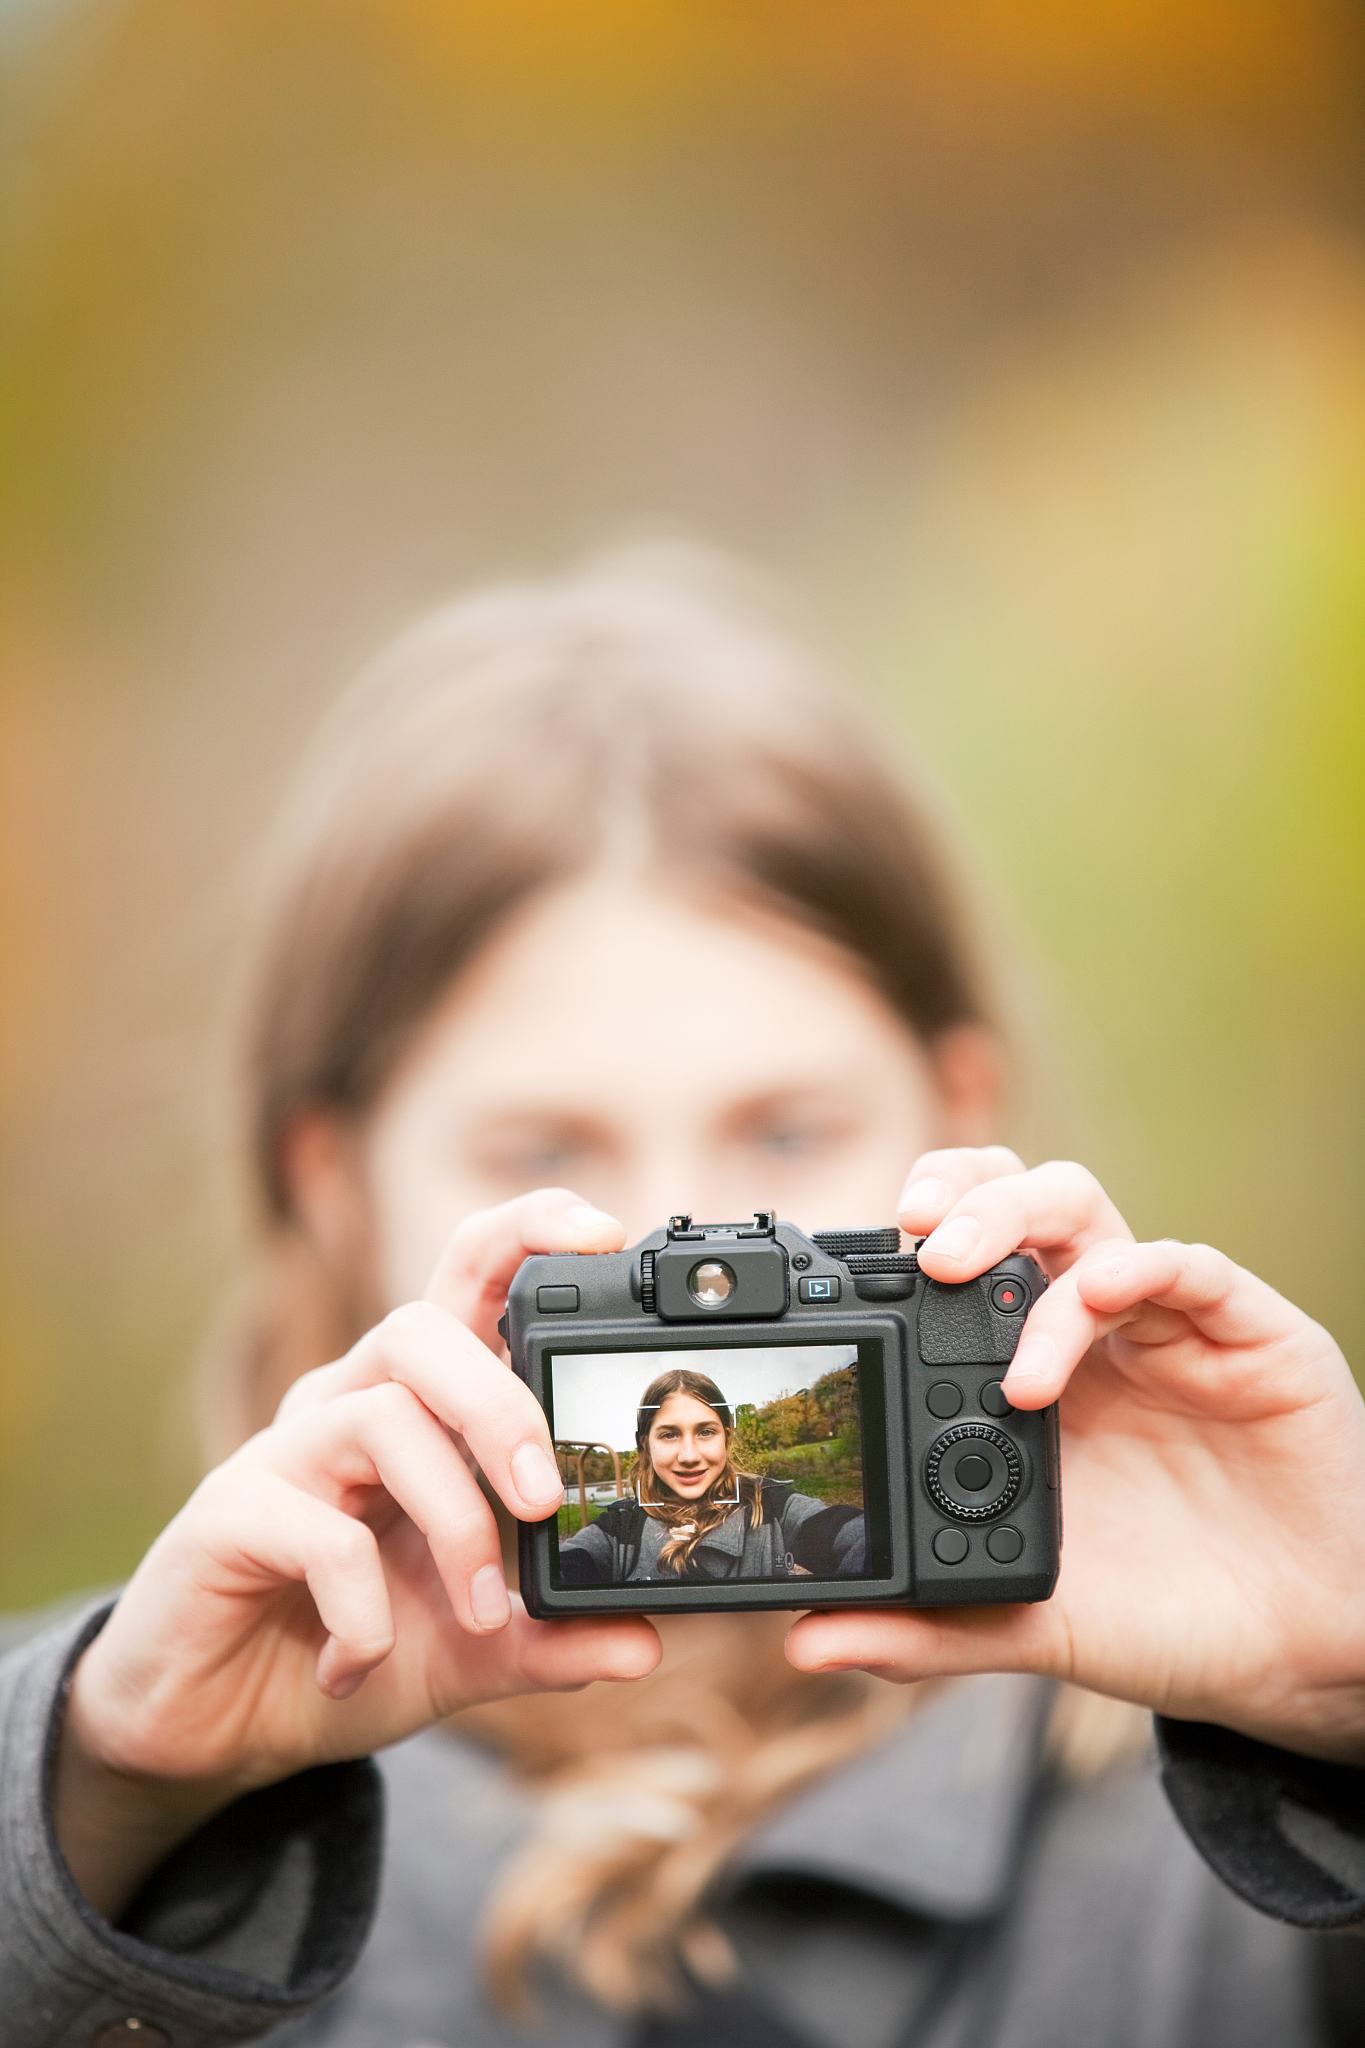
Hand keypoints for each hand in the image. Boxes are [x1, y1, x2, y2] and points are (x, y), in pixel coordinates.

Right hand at [54, 1189, 659, 1919]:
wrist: (213, 1726)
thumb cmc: (347, 1647)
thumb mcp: (470, 1651)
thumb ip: (549, 1637)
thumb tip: (646, 1644)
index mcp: (416, 1406)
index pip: (466, 1280)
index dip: (526, 1233)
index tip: (603, 1234)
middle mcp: (346, 1405)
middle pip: (419, 1329)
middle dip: (499, 1404)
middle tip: (543, 1497)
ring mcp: (283, 1453)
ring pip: (380, 1417)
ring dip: (452, 1519)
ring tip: (484, 1611)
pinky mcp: (228, 1516)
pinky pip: (315, 1530)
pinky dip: (364, 1608)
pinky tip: (362, 1662)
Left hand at [786, 1149, 1364, 1765]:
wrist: (1292, 1661)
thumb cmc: (1165, 1619)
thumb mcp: (1032, 1626)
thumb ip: (926, 1631)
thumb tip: (808, 1646)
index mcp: (1033, 1374)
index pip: (966, 1257)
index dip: (915, 1231)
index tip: (853, 1261)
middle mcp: (1095, 1331)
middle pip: (1017, 1206)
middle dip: (960, 1198)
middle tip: (918, 1244)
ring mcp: (1170, 1328)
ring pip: (1088, 1214)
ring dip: (1019, 1226)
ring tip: (972, 1290)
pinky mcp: (1254, 1341)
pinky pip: (1194, 1268)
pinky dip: (1140, 1266)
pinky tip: (1098, 1295)